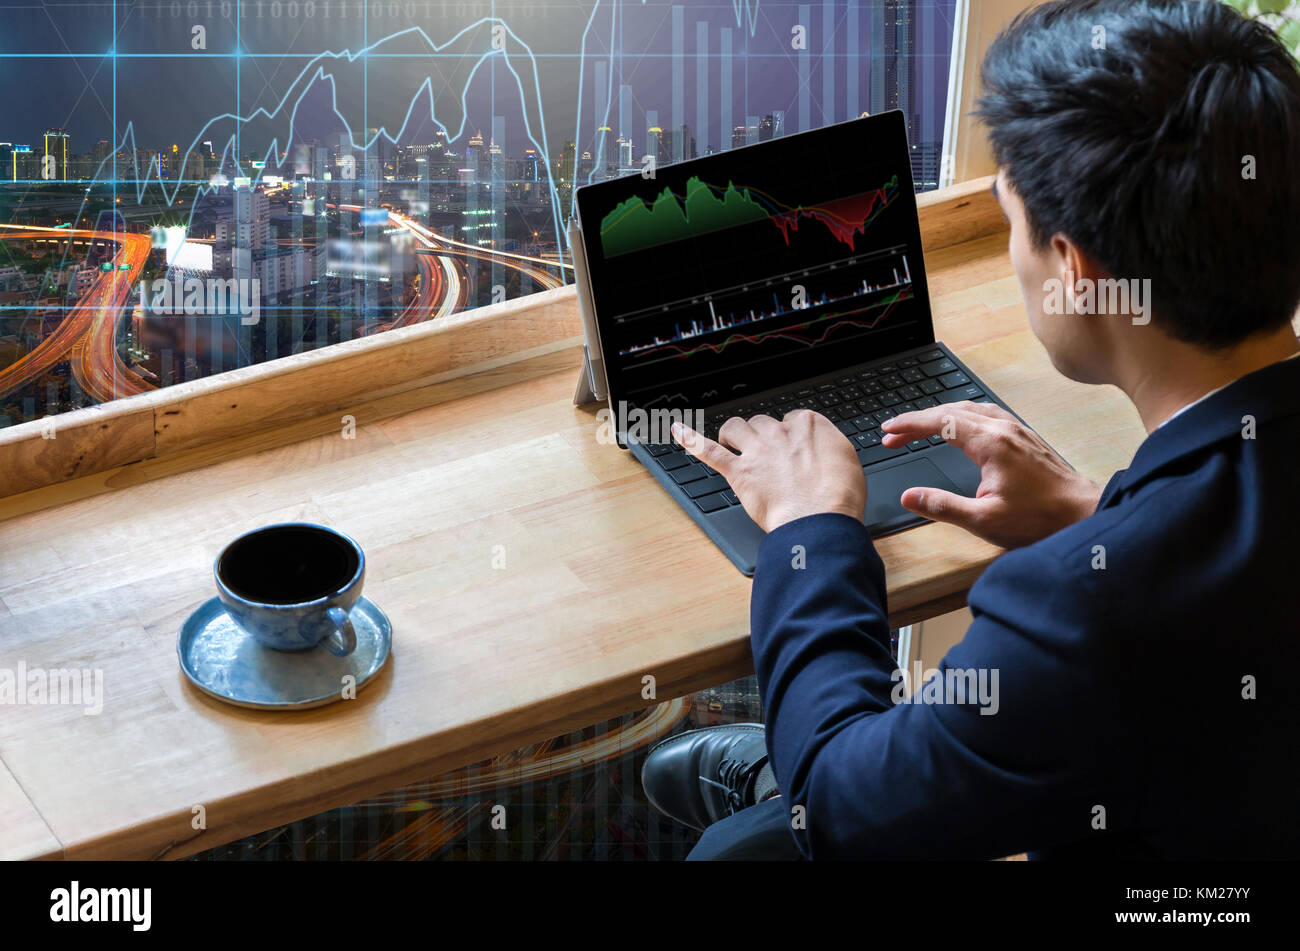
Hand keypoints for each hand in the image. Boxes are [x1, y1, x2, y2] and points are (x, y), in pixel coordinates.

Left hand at [671, 410, 866, 532]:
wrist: (820, 520)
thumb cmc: (839, 498)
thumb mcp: (848, 462)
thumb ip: (831, 448)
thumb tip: (824, 449)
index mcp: (809, 426)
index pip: (792, 420)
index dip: (789, 437)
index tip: (791, 450)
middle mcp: (780, 432)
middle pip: (763, 422)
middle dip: (762, 437)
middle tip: (767, 457)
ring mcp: (757, 450)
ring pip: (736, 427)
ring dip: (733, 434)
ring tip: (733, 445)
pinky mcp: (738, 472)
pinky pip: (707, 450)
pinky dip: (690, 439)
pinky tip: (678, 430)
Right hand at [880, 401, 1101, 547]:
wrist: (1084, 515)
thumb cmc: (1040, 519)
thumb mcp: (984, 520)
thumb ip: (942, 506)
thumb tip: (910, 496)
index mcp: (991, 444)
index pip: (940, 422)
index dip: (909, 424)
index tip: (888, 430)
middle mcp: (1004, 429)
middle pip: (951, 411)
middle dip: (918, 421)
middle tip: (892, 435)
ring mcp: (1016, 430)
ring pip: (970, 409)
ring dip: (940, 416)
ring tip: (918, 429)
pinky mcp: (1025, 438)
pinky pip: (986, 414)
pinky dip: (961, 416)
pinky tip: (959, 427)